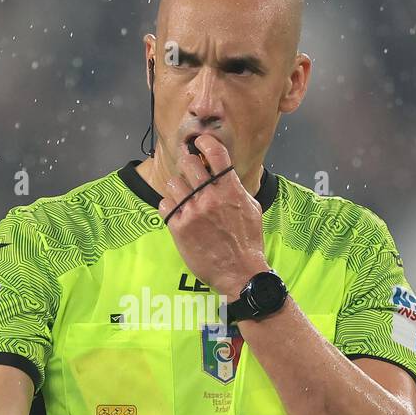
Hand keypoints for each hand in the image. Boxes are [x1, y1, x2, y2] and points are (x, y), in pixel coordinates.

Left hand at [157, 134, 269, 296]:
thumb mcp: (251, 208)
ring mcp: (192, 212)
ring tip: (184, 197)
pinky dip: (168, 206)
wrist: (239, 272)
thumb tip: (227, 174)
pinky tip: (177, 213)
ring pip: (173, 182)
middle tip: (191, 174)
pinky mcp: (179, 228)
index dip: (204, 142)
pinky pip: (164, 204)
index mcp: (230, 189)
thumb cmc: (248, 242)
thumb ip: (236, 188)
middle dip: (188, 165)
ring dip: (177, 187)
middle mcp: (210, 197)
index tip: (200, 143)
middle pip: (188, 162)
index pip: (214, 152)